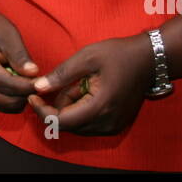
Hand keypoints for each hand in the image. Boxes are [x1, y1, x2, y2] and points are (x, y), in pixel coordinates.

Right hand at [0, 8, 40, 112]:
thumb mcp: (9, 35)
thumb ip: (20, 55)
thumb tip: (33, 73)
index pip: (11, 86)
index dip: (30, 86)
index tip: (45, 79)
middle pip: (10, 102)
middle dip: (27, 94)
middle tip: (38, 80)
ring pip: (7, 107)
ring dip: (21, 98)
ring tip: (27, 80)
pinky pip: (3, 106)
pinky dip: (14, 99)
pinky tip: (19, 84)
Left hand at [28, 36, 153, 135]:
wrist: (149, 59)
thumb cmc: (119, 54)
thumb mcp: (86, 57)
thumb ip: (61, 74)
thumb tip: (38, 87)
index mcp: (100, 107)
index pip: (61, 121)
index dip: (42, 111)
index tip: (32, 96)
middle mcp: (107, 123)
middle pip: (68, 126)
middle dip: (54, 107)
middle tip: (51, 85)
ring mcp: (113, 126)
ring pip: (77, 126)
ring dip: (68, 108)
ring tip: (72, 84)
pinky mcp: (115, 124)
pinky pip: (89, 123)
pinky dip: (80, 110)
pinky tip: (82, 90)